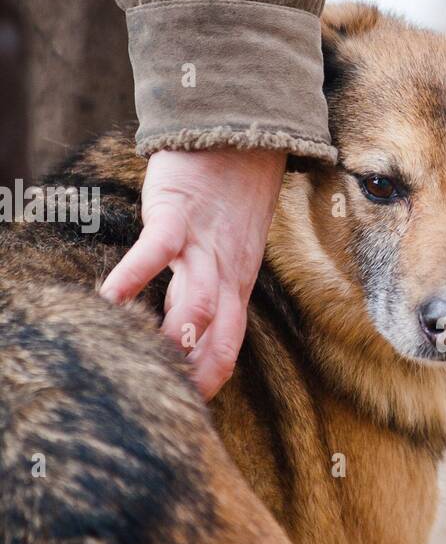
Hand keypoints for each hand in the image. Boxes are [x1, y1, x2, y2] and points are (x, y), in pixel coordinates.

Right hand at [100, 146, 286, 398]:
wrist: (239, 135)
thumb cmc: (229, 196)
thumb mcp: (231, 249)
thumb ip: (211, 285)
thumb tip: (188, 323)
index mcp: (237, 286)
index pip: (229, 348)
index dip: (211, 380)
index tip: (190, 408)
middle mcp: (227, 274)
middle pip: (217, 338)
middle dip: (194, 375)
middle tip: (166, 403)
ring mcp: (203, 246)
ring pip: (195, 305)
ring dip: (169, 338)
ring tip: (138, 361)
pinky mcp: (177, 215)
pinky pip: (156, 252)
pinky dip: (132, 277)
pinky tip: (107, 299)